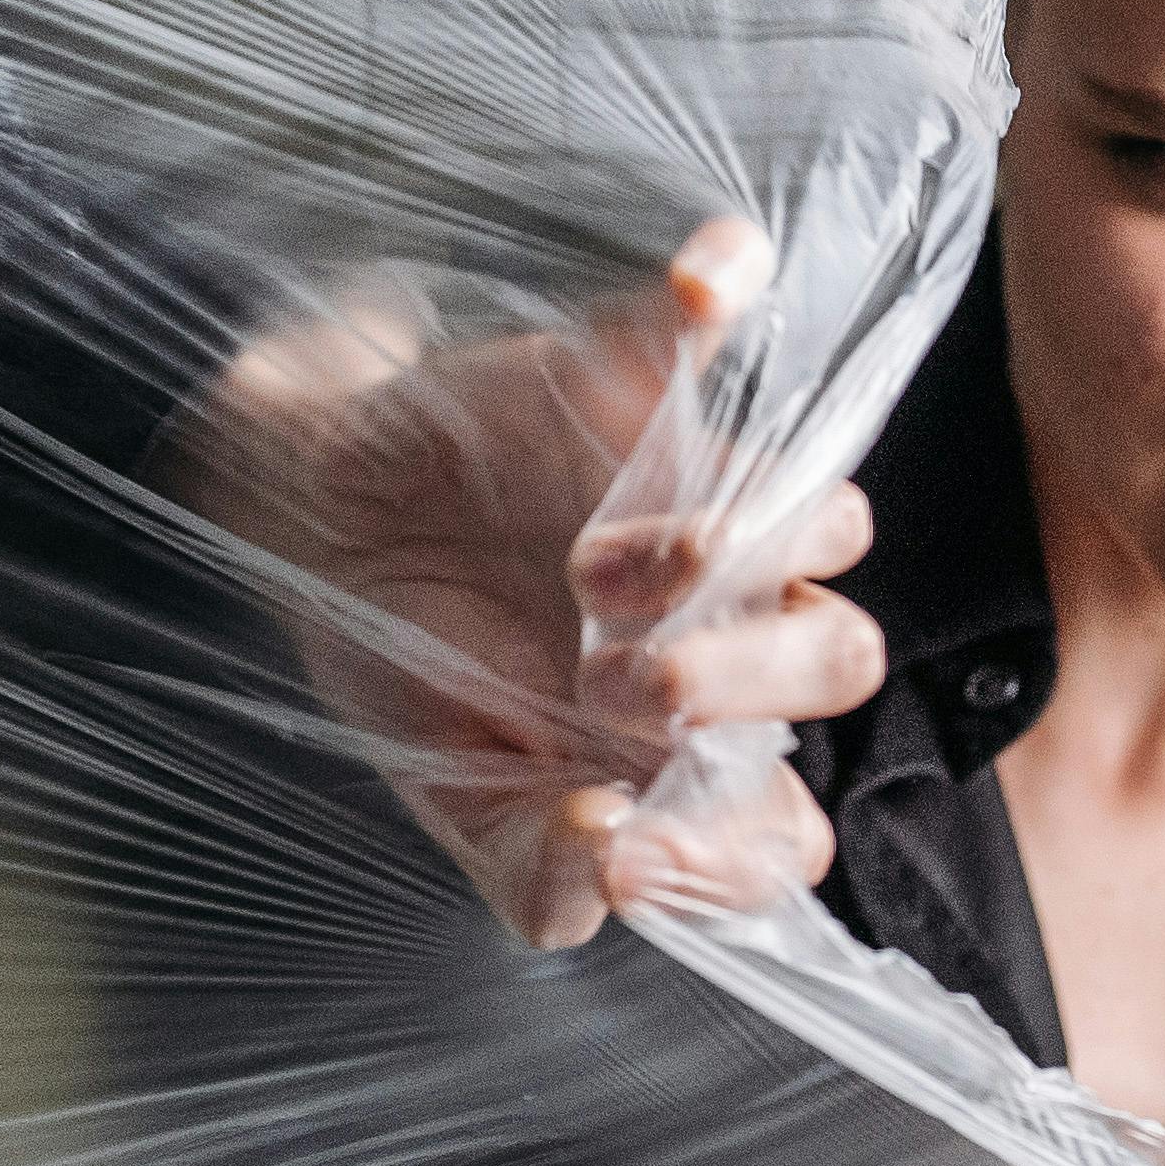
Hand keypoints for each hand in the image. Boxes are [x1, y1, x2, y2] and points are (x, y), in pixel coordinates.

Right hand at [164, 217, 884, 948]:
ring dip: (723, 548)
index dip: (743, 838)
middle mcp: (737, 627)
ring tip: (590, 571)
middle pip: (845, 655)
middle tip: (611, 682)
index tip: (638, 831)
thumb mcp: (455, 804)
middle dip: (751, 682)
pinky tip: (702, 290)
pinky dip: (725, 286)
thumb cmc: (414, 676)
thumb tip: (614, 859)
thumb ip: (536, 879)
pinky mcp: (641, 384)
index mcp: (706, 750)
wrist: (319, 535)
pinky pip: (717, 326)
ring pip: (820, 514)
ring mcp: (704, 497)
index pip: (797, 816)